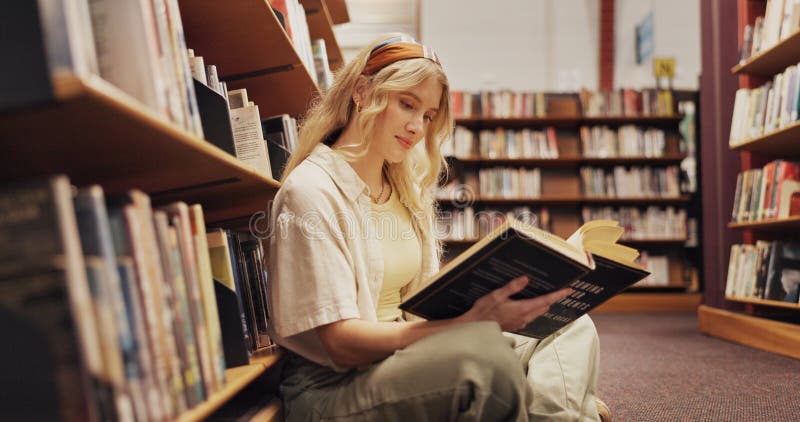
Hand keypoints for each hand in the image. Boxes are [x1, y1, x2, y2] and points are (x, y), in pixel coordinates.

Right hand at [458, 276, 572, 331]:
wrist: (476, 329)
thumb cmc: (484, 311)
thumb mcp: (496, 295)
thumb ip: (512, 287)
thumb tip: (526, 279)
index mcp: (522, 308)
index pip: (545, 301)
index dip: (558, 295)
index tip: (568, 290)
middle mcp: (524, 317)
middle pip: (544, 307)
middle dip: (552, 299)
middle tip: (559, 290)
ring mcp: (520, 322)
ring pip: (537, 312)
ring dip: (543, 305)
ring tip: (547, 296)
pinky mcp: (516, 325)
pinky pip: (530, 317)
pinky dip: (534, 310)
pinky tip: (528, 305)